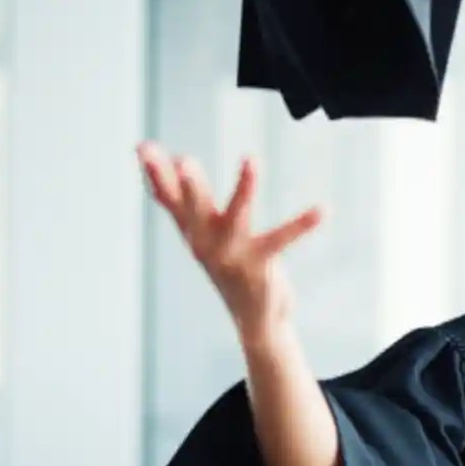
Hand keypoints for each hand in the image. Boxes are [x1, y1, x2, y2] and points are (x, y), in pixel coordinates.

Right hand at [136, 141, 322, 347]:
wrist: (253, 318)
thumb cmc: (230, 264)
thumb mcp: (204, 231)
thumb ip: (189, 199)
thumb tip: (174, 159)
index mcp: (193, 232)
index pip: (169, 199)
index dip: (156, 174)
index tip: (142, 147)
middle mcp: (207, 243)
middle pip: (195, 208)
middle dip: (189, 185)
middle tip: (184, 160)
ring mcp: (232, 255)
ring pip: (237, 216)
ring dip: (245, 188)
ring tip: (251, 159)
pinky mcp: (259, 265)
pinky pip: (282, 239)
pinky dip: (302, 224)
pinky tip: (322, 210)